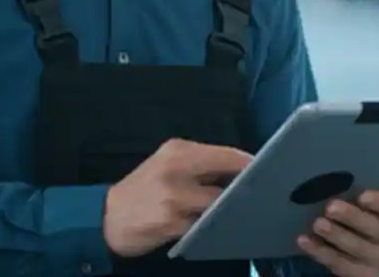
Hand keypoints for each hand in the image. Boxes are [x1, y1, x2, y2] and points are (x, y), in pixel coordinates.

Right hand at [102, 138, 251, 257]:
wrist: (107, 216)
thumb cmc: (142, 189)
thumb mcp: (165, 165)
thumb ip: (198, 165)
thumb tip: (241, 171)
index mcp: (176, 151)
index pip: (226, 154)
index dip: (251, 164)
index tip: (271, 172)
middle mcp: (176, 170)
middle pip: (230, 178)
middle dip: (247, 188)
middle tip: (263, 194)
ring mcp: (175, 198)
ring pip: (221, 204)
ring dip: (234, 209)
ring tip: (241, 212)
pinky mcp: (174, 224)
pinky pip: (208, 226)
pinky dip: (217, 227)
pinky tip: (220, 227)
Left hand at [298, 191, 378, 275]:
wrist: (347, 237)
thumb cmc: (353, 207)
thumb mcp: (357, 196)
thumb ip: (352, 189)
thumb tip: (328, 173)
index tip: (362, 195)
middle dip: (353, 218)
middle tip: (330, 207)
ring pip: (361, 250)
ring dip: (337, 236)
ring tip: (317, 224)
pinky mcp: (365, 274)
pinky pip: (343, 266)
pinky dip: (321, 252)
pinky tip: (304, 240)